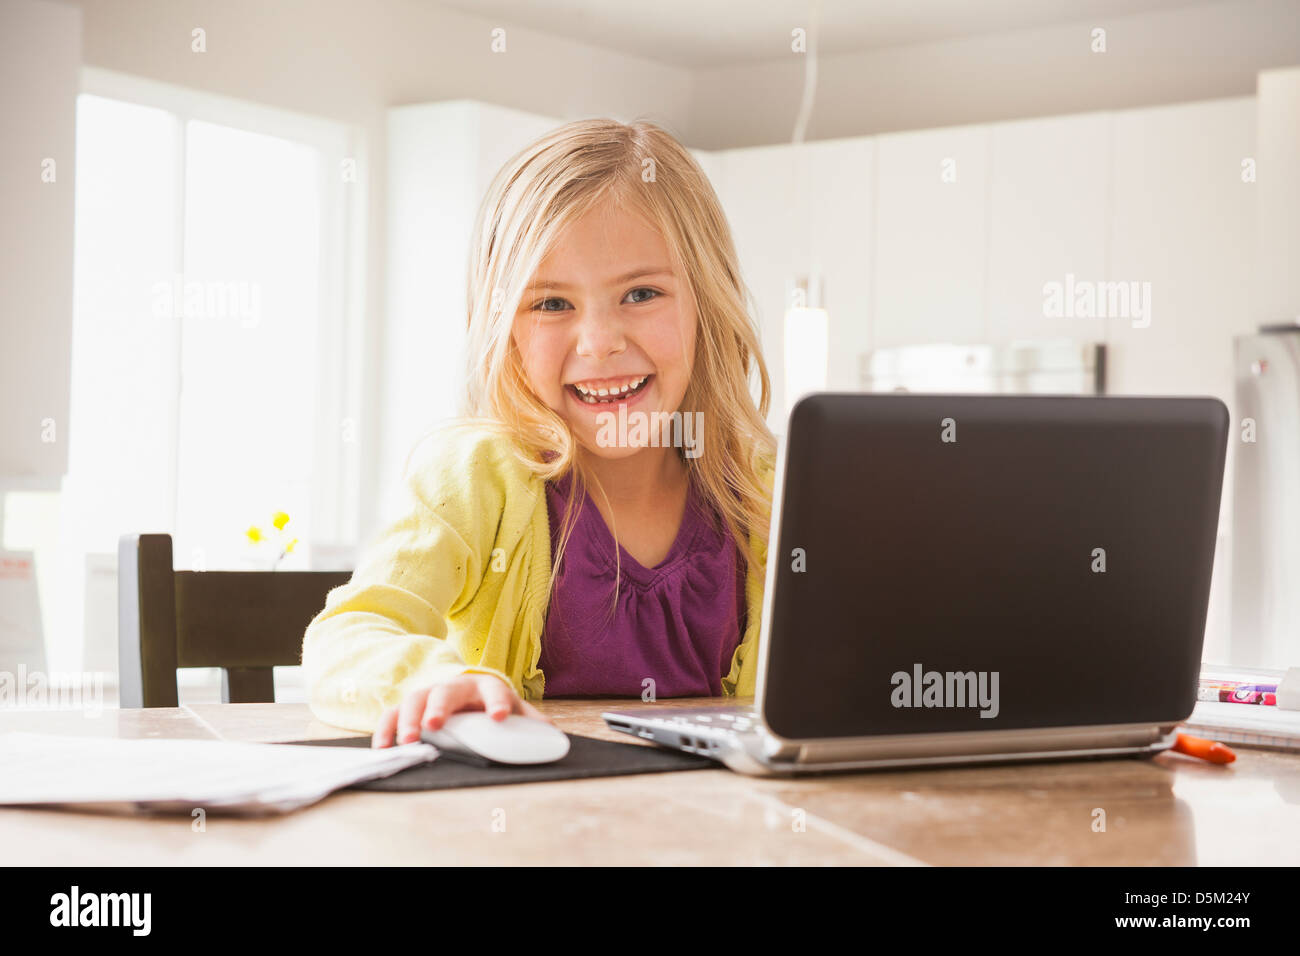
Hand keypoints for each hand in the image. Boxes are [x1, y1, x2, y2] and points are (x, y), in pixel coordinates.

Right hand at [372, 673, 553, 747]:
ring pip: (416, 699)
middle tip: (434, 725)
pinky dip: (386, 728)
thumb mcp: (513, 709)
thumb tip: (551, 735)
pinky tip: (383, 747)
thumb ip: (530, 721)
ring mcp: (430, 694)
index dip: (497, 702)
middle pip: (447, 691)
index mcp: (486, 686)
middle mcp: (455, 686)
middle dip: (440, 707)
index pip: (494, 689)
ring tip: (409, 740)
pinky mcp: (410, 707)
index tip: (498, 716)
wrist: (465, 689)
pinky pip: (393, 714)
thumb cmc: (489, 703)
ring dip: (410, 719)